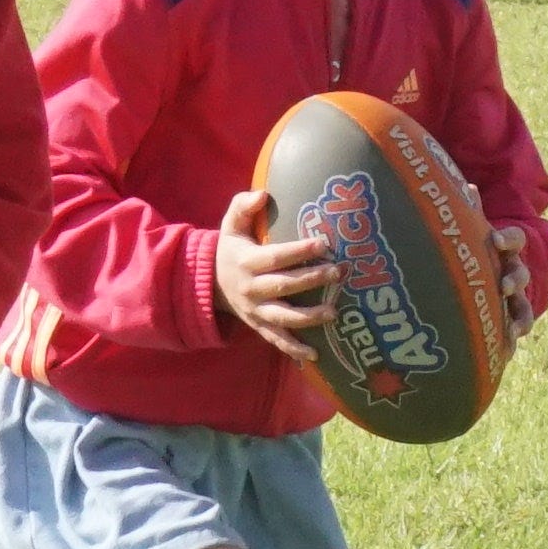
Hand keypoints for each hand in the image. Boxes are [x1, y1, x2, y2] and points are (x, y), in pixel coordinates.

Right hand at [213, 187, 339, 348]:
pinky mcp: (258, 326)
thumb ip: (243, 205)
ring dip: (309, 317)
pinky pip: (277, 339)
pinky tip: (315, 354)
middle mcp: (251, 288)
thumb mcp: (230, 224)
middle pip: (283, 286)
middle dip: (311, 280)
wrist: (209, 284)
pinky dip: (294, 349)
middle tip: (339, 272)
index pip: (275, 257)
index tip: (322, 243)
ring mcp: (255, 310)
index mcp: (246, 261)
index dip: (298, 250)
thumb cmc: (230, 249)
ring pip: (283, 316)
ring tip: (334, 312)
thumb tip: (262, 193)